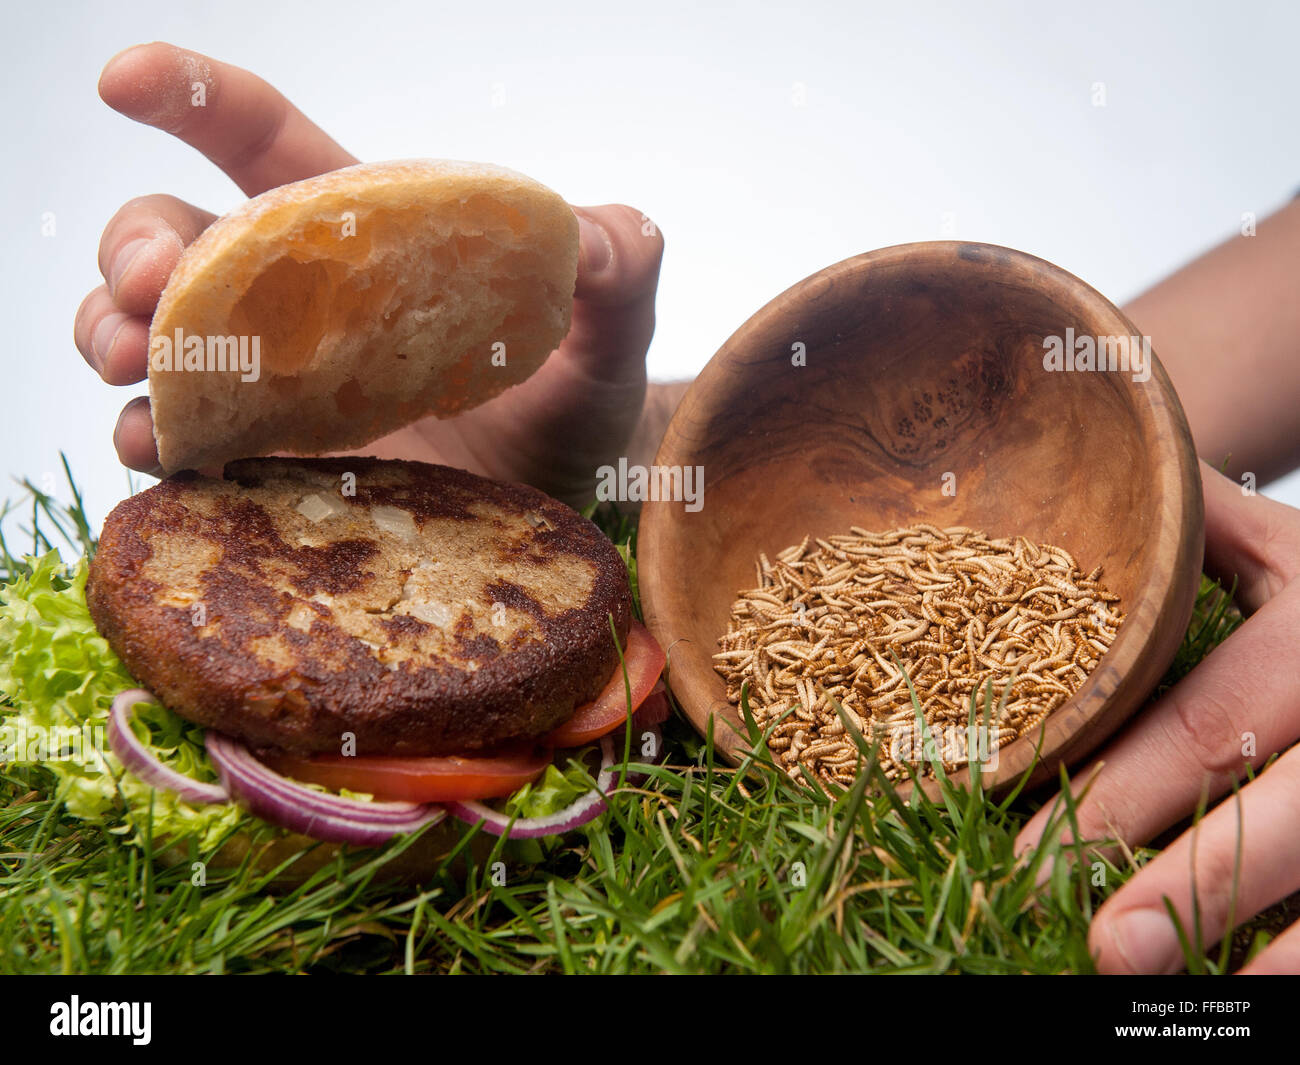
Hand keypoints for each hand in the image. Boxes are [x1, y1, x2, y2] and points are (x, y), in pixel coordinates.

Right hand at [73, 43, 664, 508]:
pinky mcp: (270, 469)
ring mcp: (276, 390)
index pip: (267, 146)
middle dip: (137, 248)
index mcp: (366, 238)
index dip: (196, 100)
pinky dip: (152, 442)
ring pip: (153, 340)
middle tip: (152, 286)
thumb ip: (619, 264)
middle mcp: (302, 306)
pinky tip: (160, 452)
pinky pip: (183, 447)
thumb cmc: (580, 396)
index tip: (130, 79)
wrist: (567, 499)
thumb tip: (598, 238)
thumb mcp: (611, 329)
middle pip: (177, 241)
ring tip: (130, 360)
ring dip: (115, 338)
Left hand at [1016, 460, 1299, 972]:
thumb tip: (990, 512)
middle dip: (1195, 886)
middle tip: (1106, 947)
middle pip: (1290, 810)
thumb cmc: (1269, 565)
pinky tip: (1248, 988)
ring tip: (1160, 985)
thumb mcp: (1232, 529)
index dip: (1122, 796)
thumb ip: (1146, 534)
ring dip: (1262, 940)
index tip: (1030, 851)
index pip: (1211, 722)